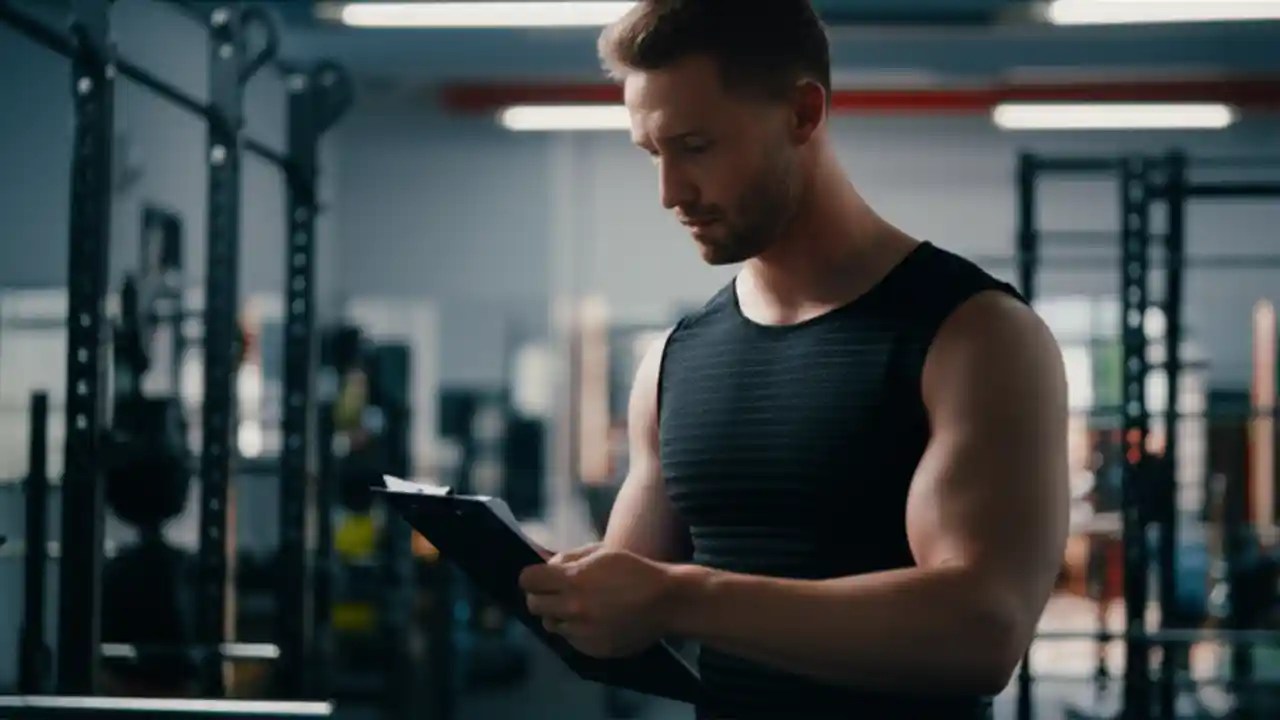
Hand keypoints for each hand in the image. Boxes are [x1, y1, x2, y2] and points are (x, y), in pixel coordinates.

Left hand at [519, 543, 676, 658]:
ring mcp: (582, 632)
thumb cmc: (634, 570)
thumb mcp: (600, 552)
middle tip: (556, 593)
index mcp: (573, 580)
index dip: (532, 577)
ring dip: (558, 616)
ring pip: (550, 625)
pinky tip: (594, 621)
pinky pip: (570, 640)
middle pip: (534, 605)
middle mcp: (573, 608)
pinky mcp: (593, 649)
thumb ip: (568, 559)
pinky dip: (576, 631)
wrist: (666, 601)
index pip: (527, 581)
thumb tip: (544, 566)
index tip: (539, 577)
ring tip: (578, 607)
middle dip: (541, 596)